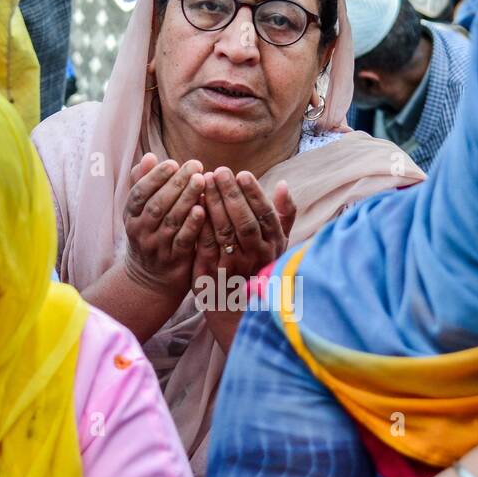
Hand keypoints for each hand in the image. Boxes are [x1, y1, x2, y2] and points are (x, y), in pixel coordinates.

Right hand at [122, 154, 206, 297]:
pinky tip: (202, 209)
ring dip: (187, 199)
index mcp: (131, 216)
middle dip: (176, 184)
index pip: (139, 193)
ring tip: (202, 181)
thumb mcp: (140, 212)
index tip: (172, 163)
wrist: (149, 280)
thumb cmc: (149, 235)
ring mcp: (157, 247)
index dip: (155, 177)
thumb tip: (149, 157)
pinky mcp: (174, 261)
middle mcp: (140, 231)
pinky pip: (183, 241)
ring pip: (171, 221)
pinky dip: (192, 225)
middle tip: (195, 166)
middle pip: (157, 205)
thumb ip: (144, 184)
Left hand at [194, 167, 294, 285]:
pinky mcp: (210, 273)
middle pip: (245, 222)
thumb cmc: (257, 264)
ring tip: (205, 181)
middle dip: (232, 194)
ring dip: (214, 203)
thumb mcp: (277, 243)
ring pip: (224, 231)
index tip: (243, 174)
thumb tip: (283, 184)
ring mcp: (233, 267)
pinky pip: (205, 244)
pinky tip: (194, 204)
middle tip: (220, 171)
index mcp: (273, 246)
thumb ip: (283, 214)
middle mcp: (256, 257)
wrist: (234, 305)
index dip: (255, 194)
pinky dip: (200, 223)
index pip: (266, 216)